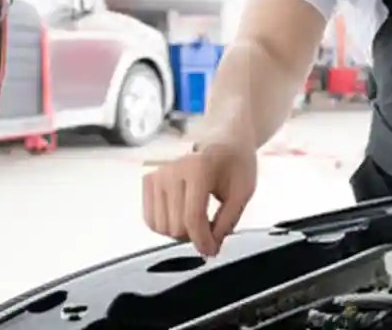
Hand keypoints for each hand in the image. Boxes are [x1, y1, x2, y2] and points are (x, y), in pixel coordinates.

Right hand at [142, 141, 256, 255]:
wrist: (222, 140)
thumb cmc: (235, 163)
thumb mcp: (243, 192)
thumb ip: (227, 221)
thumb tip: (211, 246)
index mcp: (198, 168)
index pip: (193, 218)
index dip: (203, 241)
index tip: (212, 250)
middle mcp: (172, 170)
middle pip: (176, 226)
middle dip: (195, 237)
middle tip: (210, 230)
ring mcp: (157, 174)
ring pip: (160, 227)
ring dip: (180, 233)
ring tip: (197, 221)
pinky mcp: (149, 180)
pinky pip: (150, 219)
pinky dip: (166, 226)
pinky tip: (182, 217)